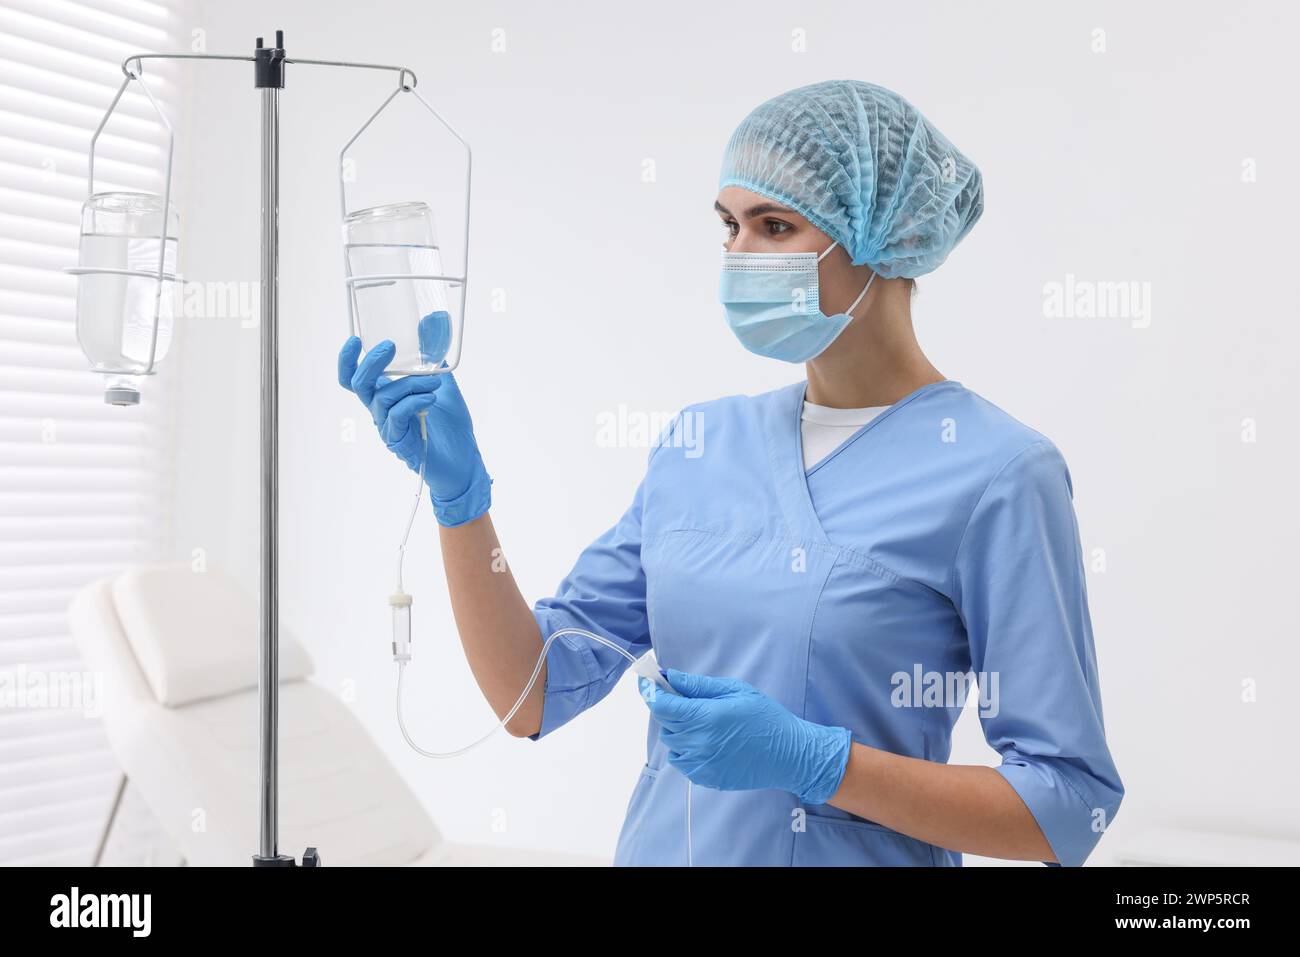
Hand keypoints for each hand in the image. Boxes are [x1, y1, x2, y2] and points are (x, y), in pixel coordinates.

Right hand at [338, 314, 491, 526]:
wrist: (465, 462)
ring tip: (435, 383)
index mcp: (387, 397)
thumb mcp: (444, 383)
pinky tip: (430, 399)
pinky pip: (397, 416)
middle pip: (359, 384)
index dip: (348, 360)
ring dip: (409, 383)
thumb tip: (431, 321)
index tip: (355, 339)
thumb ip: (434, 358)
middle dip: (372, 362)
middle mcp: (382, 412)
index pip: (355, 378)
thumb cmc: (451, 426)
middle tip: (391, 347)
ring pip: (383, 398)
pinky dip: (413, 401)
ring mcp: (389, 428)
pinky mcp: (400, 443)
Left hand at [641, 669, 851, 803]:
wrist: (788, 754)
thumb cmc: (765, 718)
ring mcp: (700, 764)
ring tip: (702, 721)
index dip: (649, 691)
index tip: (646, 682)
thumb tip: (671, 677)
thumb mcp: (735, 691)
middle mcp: (698, 743)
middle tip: (685, 698)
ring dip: (678, 728)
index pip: (661, 705)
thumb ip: (698, 686)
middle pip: (665, 723)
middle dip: (668, 707)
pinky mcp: (705, 778)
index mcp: (705, 718)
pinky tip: (707, 740)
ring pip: (672, 742)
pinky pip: (682, 760)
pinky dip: (686, 748)